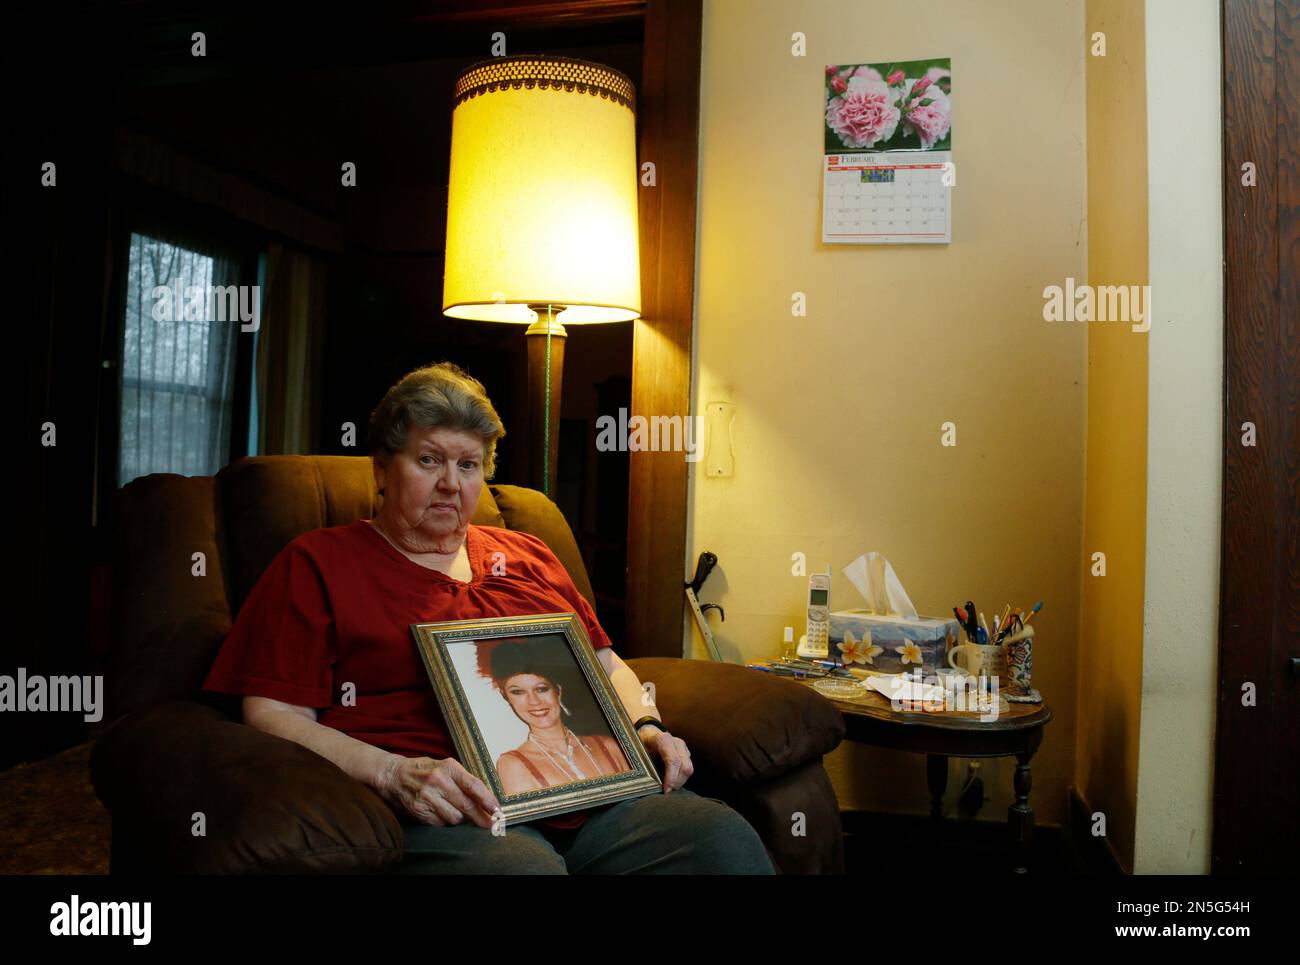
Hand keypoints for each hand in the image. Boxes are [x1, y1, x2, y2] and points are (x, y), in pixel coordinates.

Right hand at [378, 755, 501, 827]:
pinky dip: (445, 821)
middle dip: (481, 817)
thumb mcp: (445, 766)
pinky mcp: (419, 810)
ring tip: (459, 813)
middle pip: (466, 805)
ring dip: (461, 819)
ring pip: (455, 817)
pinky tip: (443, 813)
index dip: (488, 800)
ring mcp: (427, 797)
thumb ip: (464, 780)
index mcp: (448, 768)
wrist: (394, 776)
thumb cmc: (425, 770)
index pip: (474, 786)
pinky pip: (441, 823)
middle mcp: (438, 781)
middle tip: (490, 824)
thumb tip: (486, 799)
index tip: (498, 811)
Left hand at [639, 726, 692, 792]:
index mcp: (664, 740)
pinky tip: (671, 781)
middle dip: (677, 782)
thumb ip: (644, 764)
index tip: (666, 790)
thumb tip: (647, 783)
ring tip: (668, 787)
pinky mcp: (686, 754)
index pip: (673, 761)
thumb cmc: (642, 743)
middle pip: (685, 766)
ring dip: (680, 782)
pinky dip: (681, 778)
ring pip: (689, 769)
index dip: (671, 777)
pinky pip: (688, 768)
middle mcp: (677, 743)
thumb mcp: (638, 751)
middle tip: (667, 791)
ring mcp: (683, 748)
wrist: (649, 732)